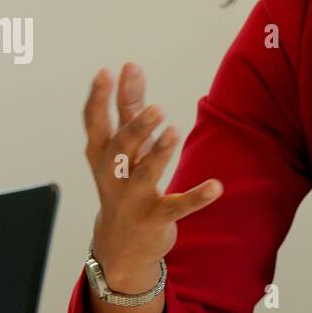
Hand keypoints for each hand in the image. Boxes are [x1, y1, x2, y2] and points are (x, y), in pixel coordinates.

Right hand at [83, 62, 222, 283]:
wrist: (120, 245)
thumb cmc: (123, 184)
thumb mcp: (123, 148)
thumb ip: (128, 108)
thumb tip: (130, 66)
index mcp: (101, 155)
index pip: (95, 123)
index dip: (99, 99)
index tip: (106, 72)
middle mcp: (112, 176)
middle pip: (120, 148)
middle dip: (136, 129)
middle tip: (157, 109)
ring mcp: (132, 199)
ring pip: (144, 175)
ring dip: (159, 154)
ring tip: (174, 132)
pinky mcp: (155, 218)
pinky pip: (177, 206)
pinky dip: (196, 197)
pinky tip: (216, 187)